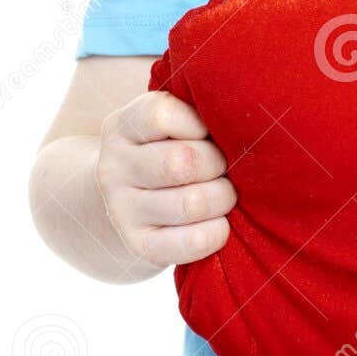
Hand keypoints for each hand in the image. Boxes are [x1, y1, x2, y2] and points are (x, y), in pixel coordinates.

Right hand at [95, 90, 237, 268]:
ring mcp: (122, 210)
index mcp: (122, 127)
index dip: (200, 122)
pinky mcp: (140, 245)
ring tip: (225, 194)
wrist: (129, 201)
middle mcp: (114, 168)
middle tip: (226, 166)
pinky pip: (191, 242)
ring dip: (222, 198)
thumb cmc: (168, 149)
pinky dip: (217, 232)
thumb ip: (193, 110)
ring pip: (191, 203)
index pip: (161, 114)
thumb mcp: (169, 123)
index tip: (209, 130)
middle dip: (218, 163)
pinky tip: (220, 223)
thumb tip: (242, 113)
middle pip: (181, 162)